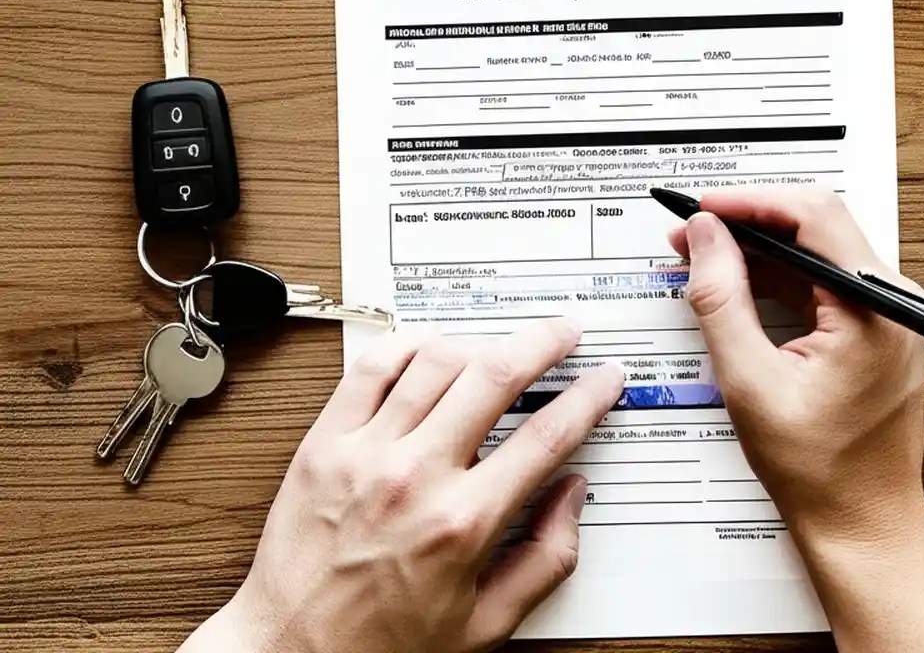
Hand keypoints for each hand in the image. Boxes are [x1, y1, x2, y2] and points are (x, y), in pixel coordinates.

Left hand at [178, 320, 623, 652]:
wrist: (290, 651)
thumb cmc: (384, 646)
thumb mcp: (487, 624)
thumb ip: (546, 559)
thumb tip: (572, 496)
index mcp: (463, 524)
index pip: (546, 437)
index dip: (588, 397)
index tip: (604, 379)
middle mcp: (415, 478)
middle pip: (496, 376)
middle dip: (544, 342)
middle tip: (565, 332)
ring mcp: (364, 455)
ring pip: (436, 361)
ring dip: (482, 339)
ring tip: (504, 341)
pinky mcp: (322, 445)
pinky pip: (369, 369)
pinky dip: (407, 344)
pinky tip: (431, 344)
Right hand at [668, 187, 923, 651]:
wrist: (862, 522)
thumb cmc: (821, 471)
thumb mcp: (750, 382)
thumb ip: (721, 300)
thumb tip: (706, 239)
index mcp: (875, 308)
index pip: (813, 214)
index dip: (748, 202)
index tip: (702, 209)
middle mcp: (892, 302)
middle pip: (817, 224)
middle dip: (748, 222)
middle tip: (693, 233)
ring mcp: (888, 315)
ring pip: (817, 250)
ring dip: (759, 249)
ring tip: (703, 256)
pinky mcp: (875, 329)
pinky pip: (823, 282)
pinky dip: (776, 277)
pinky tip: (736, 284)